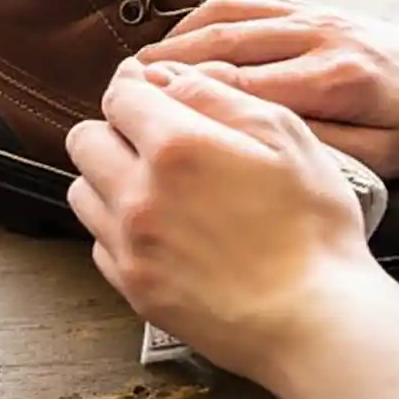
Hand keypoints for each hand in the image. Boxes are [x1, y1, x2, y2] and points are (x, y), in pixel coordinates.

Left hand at [65, 58, 377, 382]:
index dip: (136, 86)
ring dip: (108, 178)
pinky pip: (99, 242)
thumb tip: (166, 78)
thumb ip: (216, 94)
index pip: (120, 95)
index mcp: (176, 146)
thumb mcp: (283, 134)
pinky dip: (119, 229)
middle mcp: (139, 194)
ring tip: (155, 187)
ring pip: (83, 190)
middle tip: (155, 140)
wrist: (315, 321)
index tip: (150, 91)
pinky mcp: (133, 288)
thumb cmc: (311, 228)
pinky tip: (161, 231)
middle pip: (86, 139)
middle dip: (115, 130)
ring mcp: (130, 245)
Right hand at [136, 0, 398, 177]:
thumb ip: (320, 146)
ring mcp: (313, 15)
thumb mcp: (383, 157)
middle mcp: (318, 37)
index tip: (144, 114)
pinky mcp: (311, 6)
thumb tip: (255, 139)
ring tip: (139, 65)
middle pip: (224, 41)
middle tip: (121, 88)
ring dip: (178, 35)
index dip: (187, 97)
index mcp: (334, 81)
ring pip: (229, 14)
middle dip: (167, 64)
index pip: (242, 84)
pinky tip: (181, 36)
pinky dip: (206, 13)